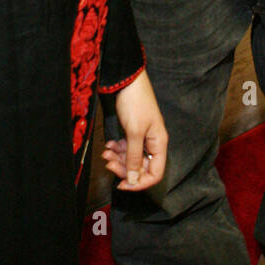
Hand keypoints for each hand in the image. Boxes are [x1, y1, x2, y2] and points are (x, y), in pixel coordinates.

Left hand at [102, 69, 167, 191]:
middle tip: (109, 163)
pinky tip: (108, 144)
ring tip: (106, 152)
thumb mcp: (134, 132)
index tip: (123, 184)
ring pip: (131, 158)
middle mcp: (153, 143)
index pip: (155, 174)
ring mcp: (143, 137)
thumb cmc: (135, 102)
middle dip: (123, 168)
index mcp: (159, 144)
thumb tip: (134, 180)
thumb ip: (134, 157)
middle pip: (141, 167)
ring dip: (117, 158)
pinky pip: (126, 148)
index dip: (140, 182)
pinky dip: (116, 148)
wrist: (127, 80)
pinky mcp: (133, 132)